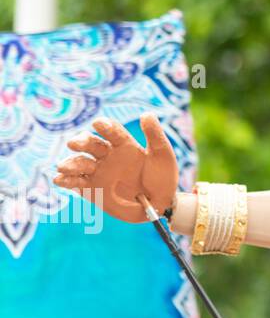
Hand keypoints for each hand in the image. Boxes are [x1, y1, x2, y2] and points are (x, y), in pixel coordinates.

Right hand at [53, 115, 179, 223]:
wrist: (158, 204)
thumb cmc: (163, 177)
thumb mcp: (162, 155)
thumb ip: (154, 135)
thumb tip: (146, 114)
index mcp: (124, 144)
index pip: (112, 132)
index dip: (105, 127)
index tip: (99, 124)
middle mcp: (108, 155)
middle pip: (91, 144)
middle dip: (82, 142)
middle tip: (75, 143)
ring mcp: (98, 171)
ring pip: (80, 163)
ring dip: (71, 163)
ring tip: (64, 166)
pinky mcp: (90, 188)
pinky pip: (75, 182)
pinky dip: (65, 180)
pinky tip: (59, 179)